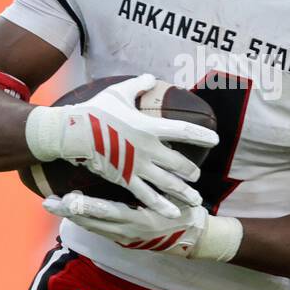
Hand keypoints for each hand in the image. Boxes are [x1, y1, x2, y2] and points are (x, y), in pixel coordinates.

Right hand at [26, 74, 217, 216]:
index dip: (201, 135)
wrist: (74, 133)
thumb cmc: (95, 111)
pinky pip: (147, 196)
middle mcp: (148, 149)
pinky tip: (172, 213)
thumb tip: (150, 76)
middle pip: (179, 163)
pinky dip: (161, 205)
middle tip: (197, 176)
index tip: (215, 140)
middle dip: (191, 171)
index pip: (183, 131)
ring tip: (195, 199)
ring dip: (184, 192)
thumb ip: (137, 85)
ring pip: (167, 183)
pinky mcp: (125, 180)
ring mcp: (137, 167)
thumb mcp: (118, 93)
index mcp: (149, 127)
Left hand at [43, 191, 209, 254]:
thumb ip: (154, 182)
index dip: (85, 206)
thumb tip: (136, 156)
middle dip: (68, 212)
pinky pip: (98, 229)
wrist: (191, 237)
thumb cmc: (182, 209)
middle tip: (48, 201)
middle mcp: (126, 231)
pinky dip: (84, 219)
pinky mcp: (122, 239)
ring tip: (53, 203)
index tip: (68, 197)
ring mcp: (122, 237)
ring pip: (91, 227)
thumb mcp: (171, 195)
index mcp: (138, 219)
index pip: (106, 212)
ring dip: (72, 216)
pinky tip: (72, 211)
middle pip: (90, 222)